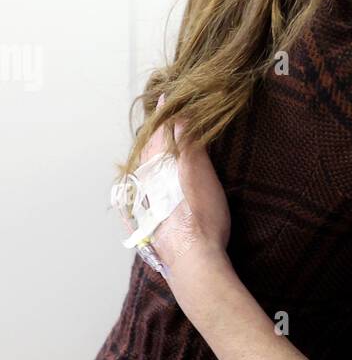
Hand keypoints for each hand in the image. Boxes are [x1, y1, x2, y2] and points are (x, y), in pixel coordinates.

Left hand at [138, 110, 230, 276]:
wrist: (193, 261)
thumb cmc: (201, 219)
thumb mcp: (199, 174)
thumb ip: (188, 143)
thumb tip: (178, 115)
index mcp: (158, 167)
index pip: (161, 132)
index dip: (166, 114)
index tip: (166, 97)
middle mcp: (147, 182)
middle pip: (148, 150)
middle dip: (155, 134)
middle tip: (161, 118)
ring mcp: (146, 202)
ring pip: (143, 170)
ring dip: (149, 155)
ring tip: (154, 145)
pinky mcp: (149, 220)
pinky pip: (142, 191)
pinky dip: (146, 180)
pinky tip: (147, 185)